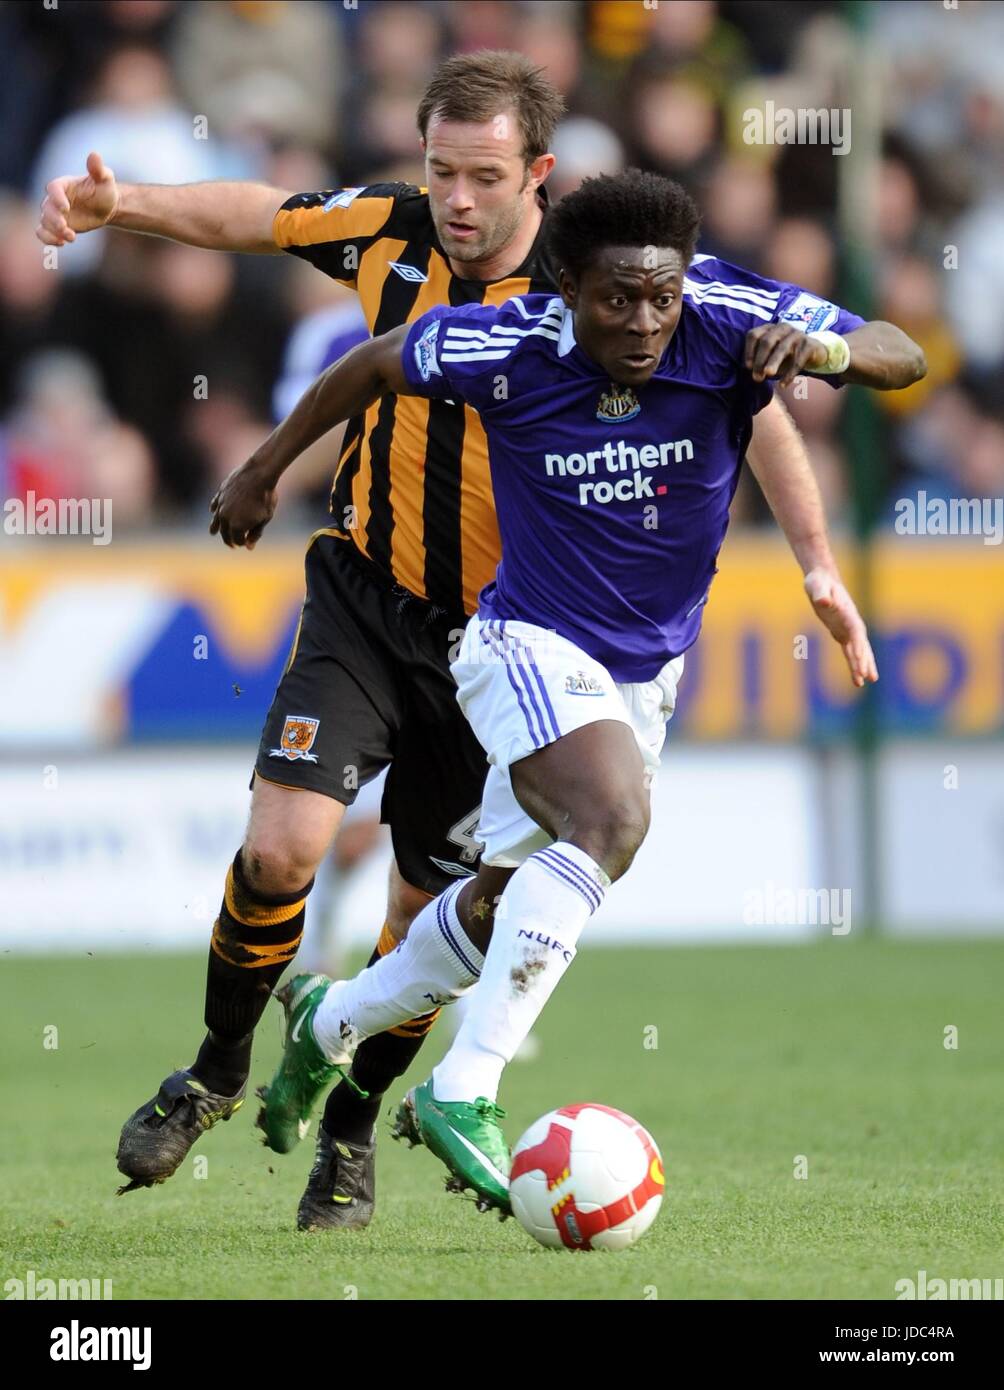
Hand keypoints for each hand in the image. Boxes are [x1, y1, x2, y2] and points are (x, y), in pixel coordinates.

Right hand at [36, 151, 119, 245]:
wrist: (105, 207)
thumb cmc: (104, 190)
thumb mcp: (105, 179)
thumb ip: (97, 169)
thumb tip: (94, 155)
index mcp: (63, 185)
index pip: (53, 188)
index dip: (57, 198)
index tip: (66, 208)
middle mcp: (55, 199)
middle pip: (46, 209)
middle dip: (54, 220)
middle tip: (67, 229)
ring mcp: (54, 213)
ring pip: (44, 222)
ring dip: (53, 232)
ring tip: (70, 237)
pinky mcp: (56, 227)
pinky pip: (44, 233)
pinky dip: (48, 239)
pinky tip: (62, 243)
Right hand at [209, 459, 277, 548]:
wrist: (259, 473)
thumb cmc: (265, 497)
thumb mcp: (265, 518)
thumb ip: (256, 533)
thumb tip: (249, 548)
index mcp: (236, 526)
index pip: (238, 541)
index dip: (243, 543)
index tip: (248, 541)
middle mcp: (225, 518)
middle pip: (225, 533)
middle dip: (229, 540)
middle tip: (232, 544)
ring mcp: (221, 505)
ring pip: (216, 520)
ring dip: (215, 528)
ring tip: (213, 533)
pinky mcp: (220, 494)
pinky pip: (215, 504)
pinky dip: (214, 510)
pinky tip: (213, 511)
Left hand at [744, 325, 828, 387]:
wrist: (815, 353)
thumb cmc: (787, 356)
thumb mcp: (771, 356)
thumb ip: (760, 361)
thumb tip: (751, 373)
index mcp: (770, 329)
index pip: (754, 335)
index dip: (749, 350)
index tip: (748, 367)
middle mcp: (782, 328)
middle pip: (767, 341)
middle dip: (760, 360)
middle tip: (757, 378)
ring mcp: (797, 334)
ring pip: (782, 348)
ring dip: (773, 363)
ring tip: (768, 375)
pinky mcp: (809, 344)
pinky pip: (798, 359)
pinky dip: (790, 373)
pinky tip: (783, 385)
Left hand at [804, 567, 877, 687]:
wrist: (822, 578)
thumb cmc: (819, 581)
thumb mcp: (816, 586)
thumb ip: (821, 595)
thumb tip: (823, 602)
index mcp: (848, 612)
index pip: (856, 632)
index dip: (859, 646)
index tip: (860, 660)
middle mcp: (852, 622)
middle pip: (862, 644)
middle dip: (865, 661)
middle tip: (870, 677)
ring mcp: (848, 628)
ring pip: (858, 650)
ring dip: (862, 665)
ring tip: (867, 682)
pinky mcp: (841, 632)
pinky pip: (849, 650)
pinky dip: (853, 662)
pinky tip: (856, 676)